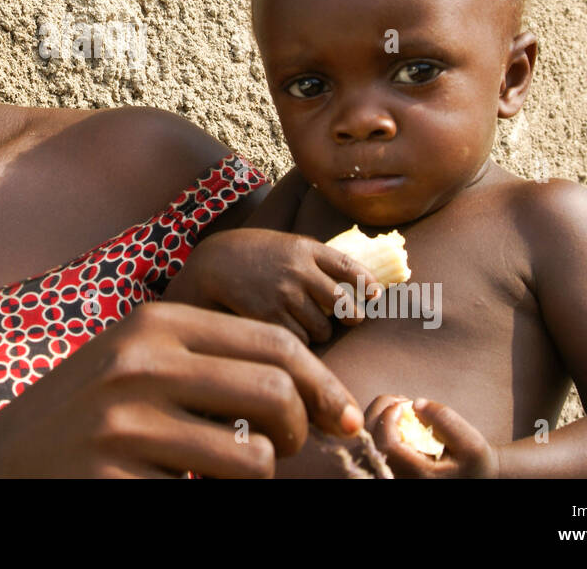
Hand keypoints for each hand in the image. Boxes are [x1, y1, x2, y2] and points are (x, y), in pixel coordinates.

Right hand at [0, 302, 364, 477]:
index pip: (272, 342)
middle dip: (297, 433)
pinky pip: (206, 498)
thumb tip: (309, 389)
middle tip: (282, 452)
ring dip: (256, 477)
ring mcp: (125, 424)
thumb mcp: (136, 364)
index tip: (341, 417)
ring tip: (221, 473)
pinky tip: (173, 485)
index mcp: (152, 324)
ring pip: (254, 458)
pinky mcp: (116, 478)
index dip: (321, 382)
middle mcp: (140, 364)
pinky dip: (207, 498)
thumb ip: (207, 361)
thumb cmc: (85, 414)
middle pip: (274, 395)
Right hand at [163, 228, 381, 344]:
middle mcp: (298, 271)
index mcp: (305, 249)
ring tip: (303, 322)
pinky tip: (284, 329)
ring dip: (319, 331)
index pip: (350, 266)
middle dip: (351, 317)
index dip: (368, 283)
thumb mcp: (285, 245)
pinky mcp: (269, 317)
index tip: (375, 294)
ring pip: (322, 329)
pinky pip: (299, 341)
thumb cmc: (253, 255)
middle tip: (348, 319)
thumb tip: (358, 283)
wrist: (211, 264)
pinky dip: (297, 341)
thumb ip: (316, 260)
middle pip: (344, 305)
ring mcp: (284, 295)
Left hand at [365, 394, 500, 477]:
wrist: (474, 479)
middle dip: (380, 413)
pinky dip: (375, 428)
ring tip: (399, 408)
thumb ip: (446, 421)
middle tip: (400, 401)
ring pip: (364, 444)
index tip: (405, 403)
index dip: (389, 418)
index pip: (388, 446)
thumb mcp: (471, 443)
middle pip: (369, 444)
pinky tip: (395, 420)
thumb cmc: (473, 463)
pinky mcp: (386, 469)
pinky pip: (367, 447)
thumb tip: (415, 403)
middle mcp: (398, 479)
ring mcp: (390, 475)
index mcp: (418, 477)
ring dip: (376, 418)